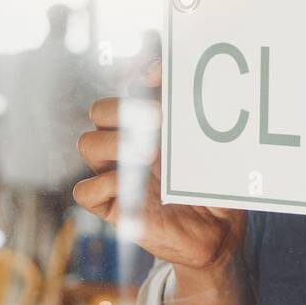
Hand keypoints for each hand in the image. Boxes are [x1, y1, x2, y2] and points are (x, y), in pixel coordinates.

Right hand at [74, 59, 245, 276]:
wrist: (220, 234)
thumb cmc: (219, 187)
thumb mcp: (217, 151)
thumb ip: (205, 122)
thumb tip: (195, 94)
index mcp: (152, 124)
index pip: (130, 83)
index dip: (134, 70)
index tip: (155, 73)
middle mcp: (131, 143)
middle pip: (101, 109)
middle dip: (123, 108)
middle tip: (157, 119)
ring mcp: (118, 173)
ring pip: (88, 143)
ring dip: (114, 143)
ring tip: (148, 156)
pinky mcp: (112, 206)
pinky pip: (85, 190)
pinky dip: (104, 185)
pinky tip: (132, 190)